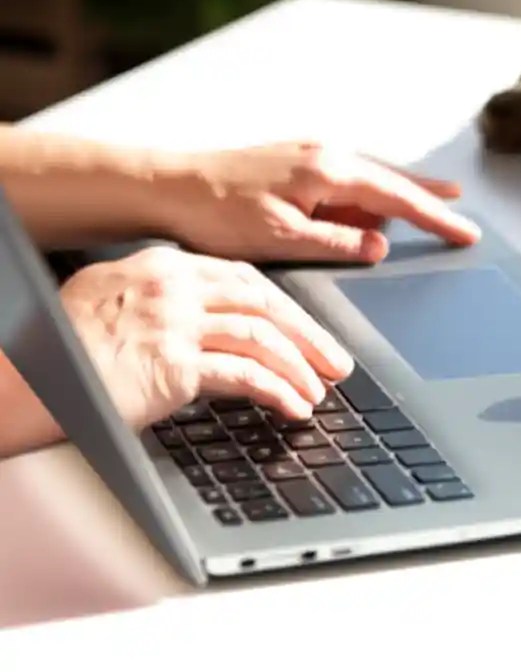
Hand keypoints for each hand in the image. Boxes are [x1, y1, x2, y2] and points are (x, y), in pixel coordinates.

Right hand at [59, 246, 353, 430]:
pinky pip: (246, 375)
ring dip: (299, 367)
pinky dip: (279, 392)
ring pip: (261, 336)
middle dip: (307, 333)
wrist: (22, 381)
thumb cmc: (59, 352)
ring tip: (318, 391)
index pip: (239, 278)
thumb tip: (208, 327)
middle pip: (262, 301)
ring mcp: (173, 323)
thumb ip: (158, 305)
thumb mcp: (106, 306)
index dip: (282, 305)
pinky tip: (293, 407)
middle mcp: (169, 287)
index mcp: (156, 268)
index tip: (306, 327)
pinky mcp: (174, 365)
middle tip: (335, 360)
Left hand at [160, 140, 480, 263]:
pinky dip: (368, 191)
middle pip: (392, 178)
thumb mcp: (282, 239)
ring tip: (434, 201)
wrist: (167, 186)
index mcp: (329, 171)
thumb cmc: (217, 214)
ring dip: (398, 193)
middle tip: (463, 208)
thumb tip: (380, 247)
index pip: (398, 197)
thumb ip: (338, 243)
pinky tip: (369, 205)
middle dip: (428, 196)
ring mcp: (309, 152)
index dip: (435, 217)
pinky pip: (346, 176)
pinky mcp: (294, 159)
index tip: (466, 232)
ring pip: (369, 176)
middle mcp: (325, 153)